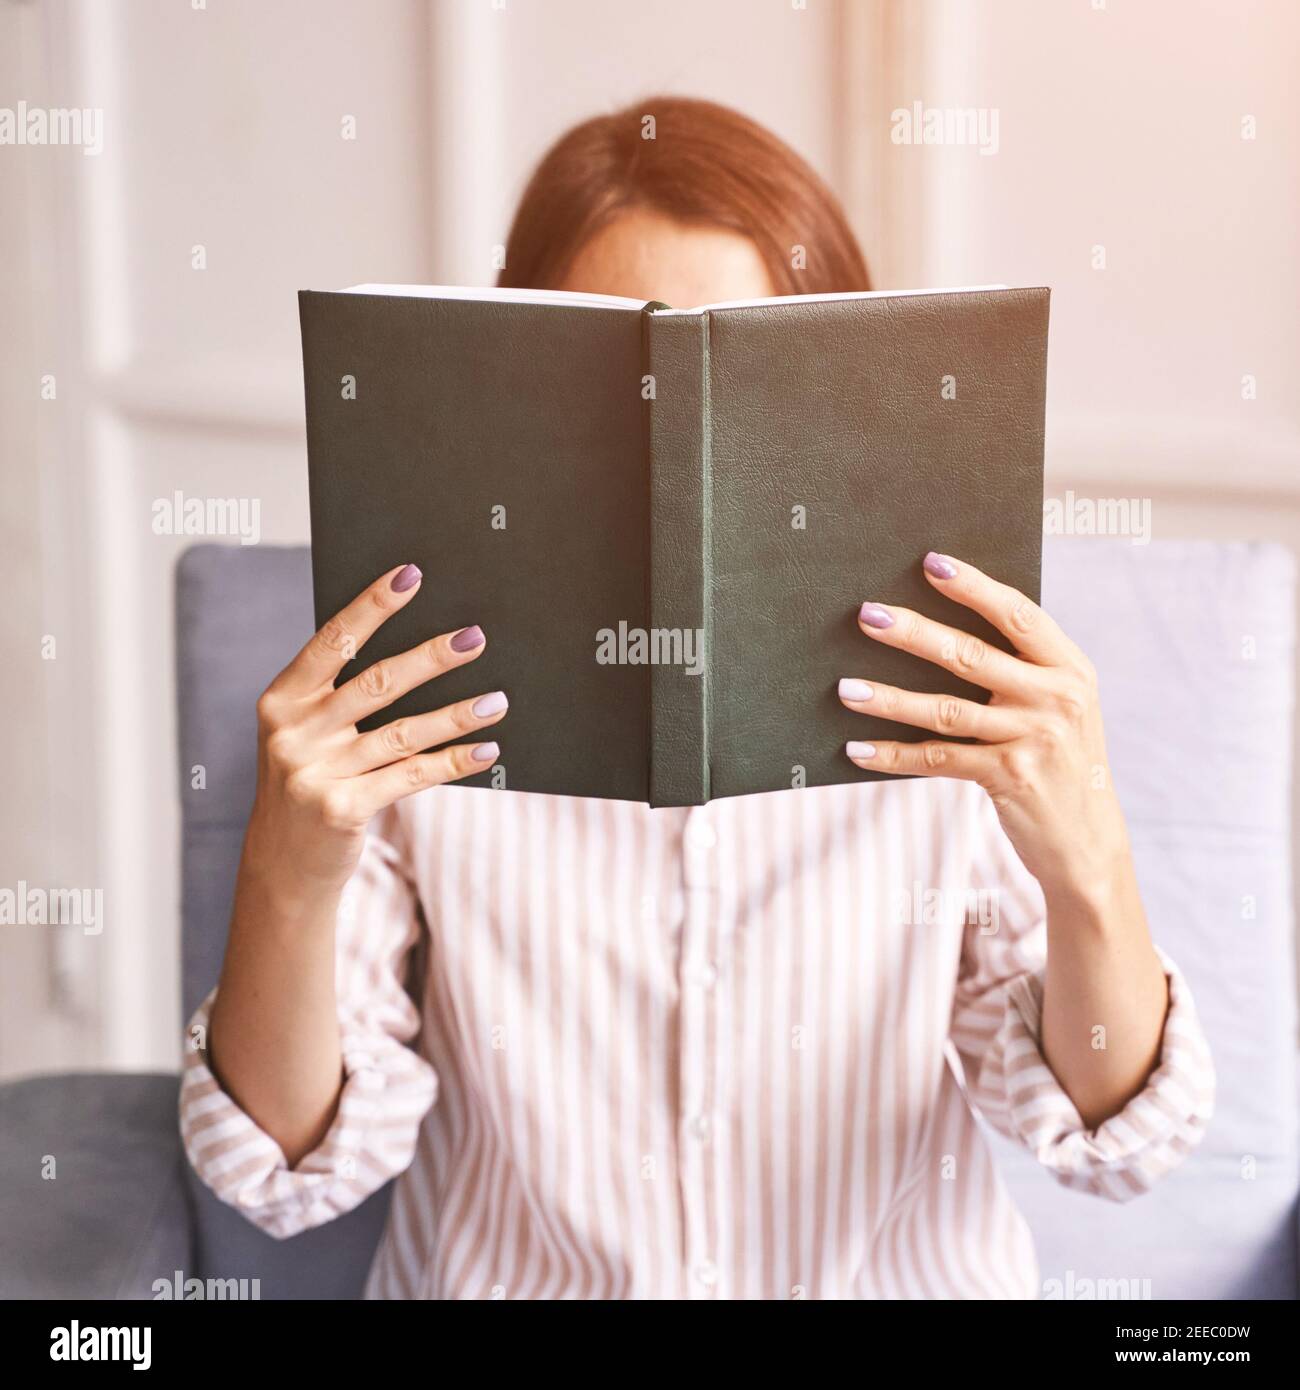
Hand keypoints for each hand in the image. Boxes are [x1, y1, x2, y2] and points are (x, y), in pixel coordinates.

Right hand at [244, 562, 505, 900]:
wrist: (282, 864)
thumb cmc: (309, 781)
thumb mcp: (306, 734)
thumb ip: (340, 696)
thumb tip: (418, 651)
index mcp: (281, 700)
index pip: (332, 641)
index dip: (371, 606)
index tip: (410, 575)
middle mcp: (293, 733)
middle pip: (376, 683)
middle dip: (430, 658)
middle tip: (474, 637)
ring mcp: (315, 773)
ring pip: (402, 733)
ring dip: (457, 714)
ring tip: (498, 700)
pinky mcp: (341, 810)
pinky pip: (410, 776)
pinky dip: (452, 761)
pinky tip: (485, 749)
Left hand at [839, 551, 1125, 898]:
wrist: (1088, 840)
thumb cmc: (1060, 759)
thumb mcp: (1061, 706)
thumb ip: (1022, 669)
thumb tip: (941, 628)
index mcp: (1070, 669)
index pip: (1018, 616)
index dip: (974, 587)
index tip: (932, 562)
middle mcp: (1055, 699)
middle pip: (972, 656)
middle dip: (914, 633)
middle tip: (868, 615)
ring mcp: (1032, 740)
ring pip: (945, 710)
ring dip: (889, 698)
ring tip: (846, 687)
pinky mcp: (1007, 778)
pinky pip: (937, 759)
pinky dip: (893, 755)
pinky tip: (857, 749)